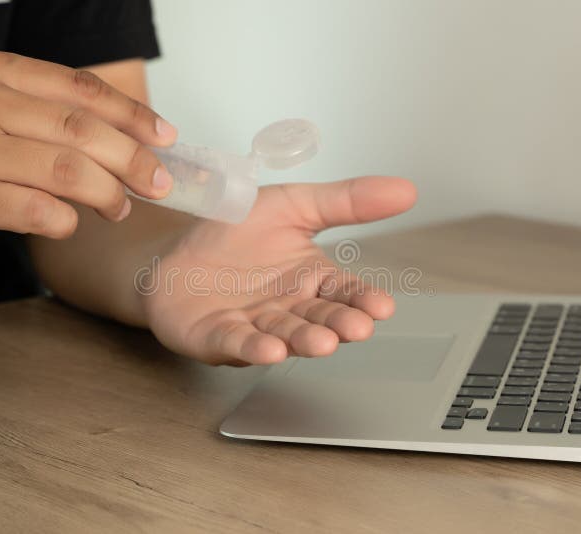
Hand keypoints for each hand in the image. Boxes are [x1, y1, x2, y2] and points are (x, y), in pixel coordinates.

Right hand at [0, 49, 176, 250]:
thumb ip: (41, 111)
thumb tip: (123, 140)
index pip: (80, 88)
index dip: (132, 114)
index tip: (166, 136)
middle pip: (82, 130)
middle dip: (133, 160)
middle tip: (159, 183)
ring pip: (66, 171)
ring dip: (107, 194)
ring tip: (119, 208)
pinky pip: (38, 211)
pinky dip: (67, 221)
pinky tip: (69, 223)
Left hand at [144, 176, 416, 365]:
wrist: (174, 248)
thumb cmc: (235, 231)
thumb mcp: (293, 204)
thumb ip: (345, 201)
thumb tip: (406, 190)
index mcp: (311, 278)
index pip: (345, 291)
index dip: (363, 300)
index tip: (382, 307)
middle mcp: (289, 307)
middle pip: (320, 318)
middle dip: (339, 325)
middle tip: (357, 328)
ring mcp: (255, 325)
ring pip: (285, 334)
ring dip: (303, 341)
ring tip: (322, 343)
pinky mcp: (218, 337)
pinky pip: (238, 343)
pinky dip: (255, 348)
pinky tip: (271, 350)